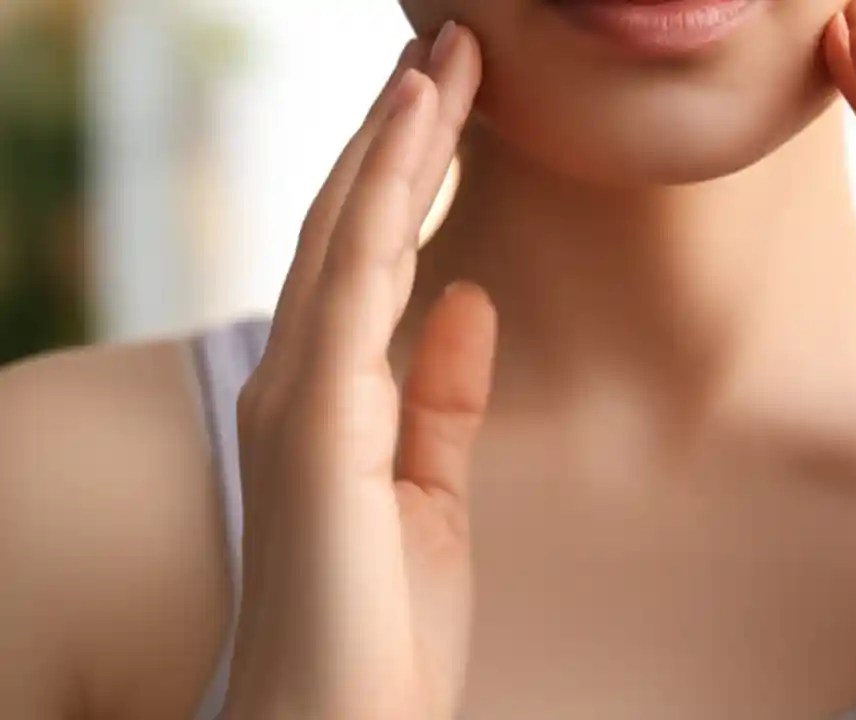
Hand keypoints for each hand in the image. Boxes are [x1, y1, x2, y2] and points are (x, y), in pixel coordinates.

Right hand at [223, 23, 491, 719]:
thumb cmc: (381, 629)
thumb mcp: (431, 492)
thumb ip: (443, 396)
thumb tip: (469, 297)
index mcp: (329, 399)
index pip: (363, 256)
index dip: (402, 172)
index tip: (450, 101)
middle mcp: (299, 381)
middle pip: (348, 224)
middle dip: (399, 133)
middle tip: (451, 48)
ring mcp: (299, 395)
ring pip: (345, 231)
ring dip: (394, 138)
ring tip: (441, 59)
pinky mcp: (315, 420)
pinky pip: (353, 280)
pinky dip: (381, 198)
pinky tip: (416, 130)